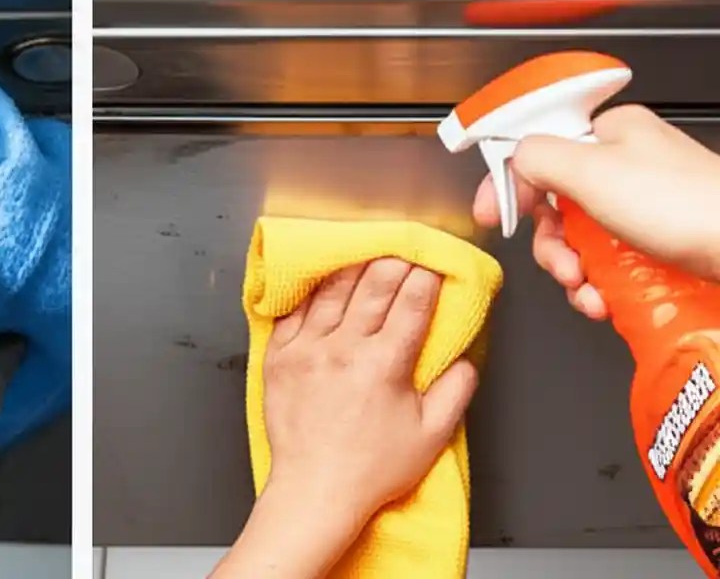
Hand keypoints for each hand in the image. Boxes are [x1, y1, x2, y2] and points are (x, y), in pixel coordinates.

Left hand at [212, 260, 475, 578]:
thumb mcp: (432, 435)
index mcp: (385, 364)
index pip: (411, 303)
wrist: (314, 491)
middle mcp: (344, 349)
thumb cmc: (372, 469)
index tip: (433, 264)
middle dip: (394, 262)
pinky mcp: (278, 357)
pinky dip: (312, 293)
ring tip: (366, 255)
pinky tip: (322, 283)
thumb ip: (456, 391)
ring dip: (353, 268)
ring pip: (332, 291)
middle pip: (373, 287)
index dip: (426, 277)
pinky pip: (295, 311)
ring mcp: (307, 349)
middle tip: (404, 251)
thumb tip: (463, 359)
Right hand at [473, 105, 719, 319]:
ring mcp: (642, 207)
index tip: (495, 215)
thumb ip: (537, 158)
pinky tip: (604, 300)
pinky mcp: (656, 244)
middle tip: (562, 264)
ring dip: (572, 272)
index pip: (540, 153)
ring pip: (579, 240)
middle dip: (551, 244)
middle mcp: (625, 166)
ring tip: (587, 290)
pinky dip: (598, 286)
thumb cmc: (685, 206)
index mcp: (609, 134)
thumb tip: (512, 163)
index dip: (510, 185)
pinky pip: (607, 264)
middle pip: (555, 205)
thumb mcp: (592, 170)